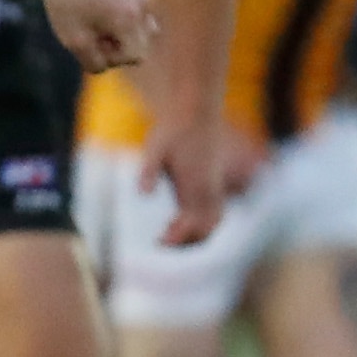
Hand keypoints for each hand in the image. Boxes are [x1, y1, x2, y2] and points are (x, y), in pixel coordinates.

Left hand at [34, 0, 155, 74]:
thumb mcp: (74, 42)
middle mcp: (142, 9)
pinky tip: (104, 17)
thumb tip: (110, 67)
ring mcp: (144, 0)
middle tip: (93, 35)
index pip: (135, 57)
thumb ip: (95, 62)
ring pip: (143, 37)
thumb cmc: (65, 7)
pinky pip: (140, 24)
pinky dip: (125, 27)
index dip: (113, 57)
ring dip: (124, 39)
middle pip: (140, 49)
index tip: (93, 44)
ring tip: (100, 27)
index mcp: (128, 20)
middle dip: (119, 49)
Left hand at [150, 107, 262, 244]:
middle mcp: (208, 189)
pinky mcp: (212, 181)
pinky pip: (214, 211)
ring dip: (196, 234)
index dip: (180, 237)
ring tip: (168, 237)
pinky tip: (176, 223)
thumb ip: (148, 171)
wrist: (195, 112)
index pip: (193, 223)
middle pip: (206, 228)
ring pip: (214, 221)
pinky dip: (201, 223)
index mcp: (196, 185)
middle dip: (188, 241)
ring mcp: (213, 186)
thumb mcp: (154, 148)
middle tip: (162, 245)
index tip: (161, 244)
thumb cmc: (172, 130)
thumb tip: (142, 194)